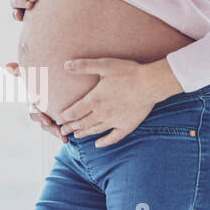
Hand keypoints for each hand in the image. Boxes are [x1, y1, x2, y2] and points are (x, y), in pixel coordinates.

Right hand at [4, 62, 66, 140]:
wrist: (60, 85)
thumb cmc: (44, 78)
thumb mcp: (33, 75)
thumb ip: (20, 71)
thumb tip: (6, 67)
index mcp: (35, 103)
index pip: (33, 112)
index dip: (39, 116)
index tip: (46, 119)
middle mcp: (40, 113)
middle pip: (43, 124)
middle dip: (49, 128)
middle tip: (58, 130)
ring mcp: (49, 119)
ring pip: (50, 129)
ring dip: (56, 134)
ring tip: (64, 137)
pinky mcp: (58, 123)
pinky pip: (59, 132)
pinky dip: (62, 136)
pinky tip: (67, 139)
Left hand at [58, 57, 182, 146]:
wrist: (150, 83)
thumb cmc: (128, 72)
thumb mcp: (104, 65)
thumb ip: (84, 66)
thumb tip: (65, 65)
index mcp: (94, 100)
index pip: (74, 112)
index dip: (65, 117)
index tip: (59, 119)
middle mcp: (102, 113)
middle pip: (82, 123)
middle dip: (71, 127)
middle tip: (63, 130)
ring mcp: (114, 121)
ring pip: (95, 130)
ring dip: (84, 133)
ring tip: (77, 135)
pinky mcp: (127, 126)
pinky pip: (113, 137)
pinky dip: (104, 142)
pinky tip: (98, 144)